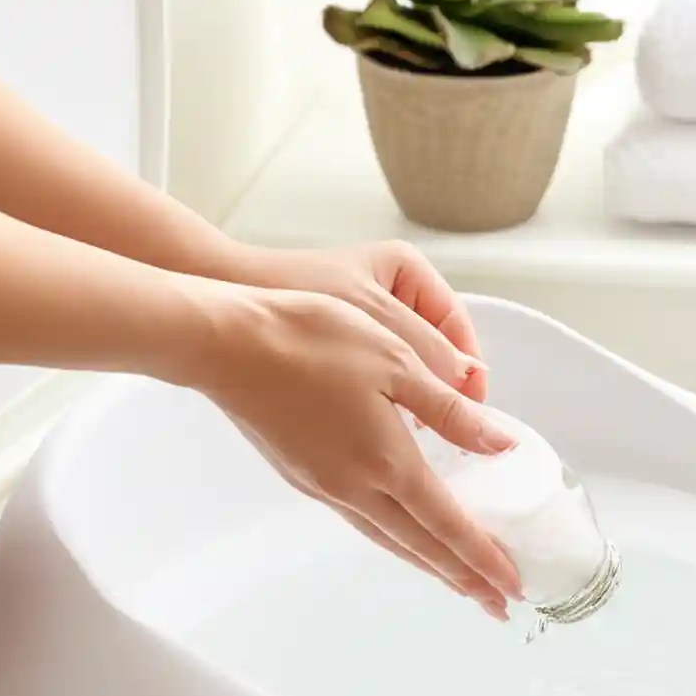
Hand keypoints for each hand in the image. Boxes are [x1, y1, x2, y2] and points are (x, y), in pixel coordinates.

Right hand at [175, 280, 521, 619]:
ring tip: (456, 580)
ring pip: (388, 539)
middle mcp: (355, 486)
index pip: (447, 525)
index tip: (511, 586)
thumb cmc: (311, 340)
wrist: (228, 345)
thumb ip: (451, 409)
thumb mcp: (398, 359)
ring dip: (427, 563)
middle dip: (462, 578)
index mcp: (386, 461)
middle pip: (420, 546)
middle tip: (496, 605)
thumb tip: (499, 442)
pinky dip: (393, 538)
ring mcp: (324, 486)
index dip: (483, 559)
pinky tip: (400, 532)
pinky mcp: (303, 475)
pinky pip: (361, 521)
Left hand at [231, 240, 488, 401]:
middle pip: (438, 349)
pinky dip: (385, 395)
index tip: (471, 407)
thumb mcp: (371, 321)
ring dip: (414, 396)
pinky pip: (380, 372)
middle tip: (445, 425)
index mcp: (407, 268)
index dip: (468, 370)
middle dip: (441, 387)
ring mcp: (367, 316)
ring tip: (411, 427)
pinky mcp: (343, 339)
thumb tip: (470, 381)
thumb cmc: (292, 293)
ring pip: (411, 365)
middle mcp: (392, 290)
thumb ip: (426, 351)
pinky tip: (377, 420)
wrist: (224, 301)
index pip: (457, 325)